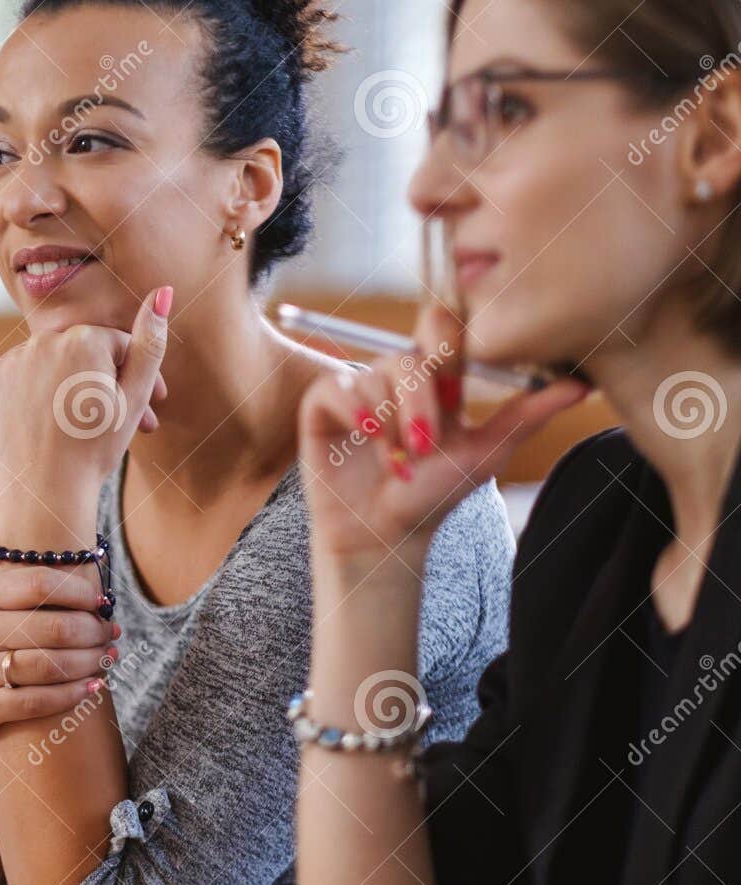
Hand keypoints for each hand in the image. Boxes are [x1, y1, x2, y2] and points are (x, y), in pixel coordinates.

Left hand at [0, 288, 171, 503]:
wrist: (45, 493)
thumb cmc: (96, 449)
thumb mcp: (134, 398)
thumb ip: (150, 343)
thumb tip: (165, 291)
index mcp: (85, 339)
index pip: (118, 345)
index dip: (136, 377)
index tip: (151, 407)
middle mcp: (45, 338)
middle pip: (86, 351)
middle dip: (105, 381)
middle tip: (123, 422)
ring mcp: (16, 356)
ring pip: (56, 361)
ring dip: (74, 383)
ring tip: (87, 422)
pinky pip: (28, 372)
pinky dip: (42, 389)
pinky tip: (53, 418)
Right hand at [0, 566, 115, 740]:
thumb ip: (33, 598)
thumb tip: (101, 602)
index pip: (40, 584)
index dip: (80, 593)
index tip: (102, 604)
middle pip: (54, 627)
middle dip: (93, 631)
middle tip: (110, 636)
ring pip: (50, 665)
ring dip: (90, 663)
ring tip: (106, 659)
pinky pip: (38, 701)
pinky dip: (72, 694)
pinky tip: (91, 687)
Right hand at [299, 303, 589, 564]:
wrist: (386, 533)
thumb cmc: (434, 494)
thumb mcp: (486, 452)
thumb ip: (527, 413)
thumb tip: (584, 385)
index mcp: (435, 378)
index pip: (442, 328)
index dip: (450, 343)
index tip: (458, 389)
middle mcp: (395, 377)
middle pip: (412, 353)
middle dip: (424, 400)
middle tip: (426, 443)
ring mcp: (358, 388)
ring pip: (378, 374)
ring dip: (393, 423)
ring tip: (398, 461)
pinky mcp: (322, 406)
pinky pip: (338, 387)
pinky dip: (355, 411)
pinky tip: (367, 438)